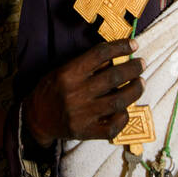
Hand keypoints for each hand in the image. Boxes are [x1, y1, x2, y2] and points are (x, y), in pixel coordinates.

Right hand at [24, 39, 144, 143]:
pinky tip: (126, 110)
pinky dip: (123, 117)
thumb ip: (86, 66)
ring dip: (134, 90)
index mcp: (68, 74)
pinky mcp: (86, 132)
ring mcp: (82, 114)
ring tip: (140, 83)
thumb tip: (114, 58)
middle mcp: (75, 93)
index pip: (99, 54)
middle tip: (141, 64)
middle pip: (113, 77)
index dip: (120, 47)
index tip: (133, 44)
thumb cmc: (51, 91)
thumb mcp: (62, 71)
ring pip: (118, 101)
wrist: (35, 119)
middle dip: (133, 68)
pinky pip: (112, 126)